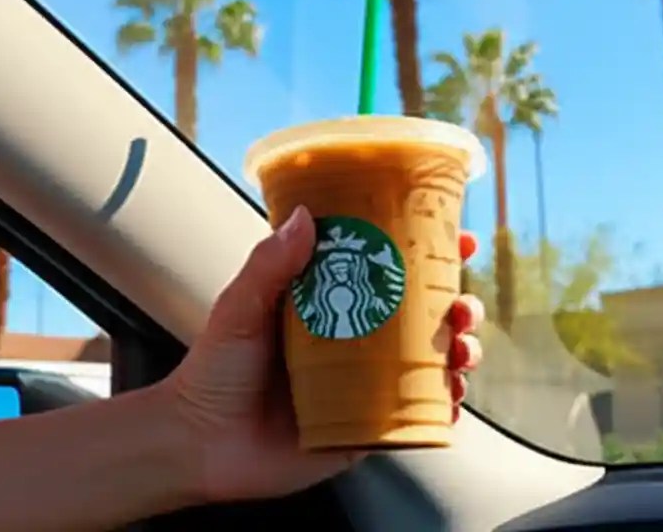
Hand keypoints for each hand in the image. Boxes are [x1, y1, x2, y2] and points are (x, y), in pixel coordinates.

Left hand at [165, 205, 482, 503]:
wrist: (199, 444)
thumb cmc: (213, 373)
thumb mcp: (239, 309)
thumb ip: (270, 265)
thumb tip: (304, 218)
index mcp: (329, 304)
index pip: (387, 271)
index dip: (429, 256)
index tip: (459, 240)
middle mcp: (353, 342)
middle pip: (424, 317)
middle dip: (458, 307)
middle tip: (462, 306)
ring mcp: (363, 386)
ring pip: (431, 364)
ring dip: (460, 354)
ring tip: (460, 352)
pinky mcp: (364, 429)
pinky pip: (417, 418)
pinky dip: (445, 409)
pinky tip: (452, 400)